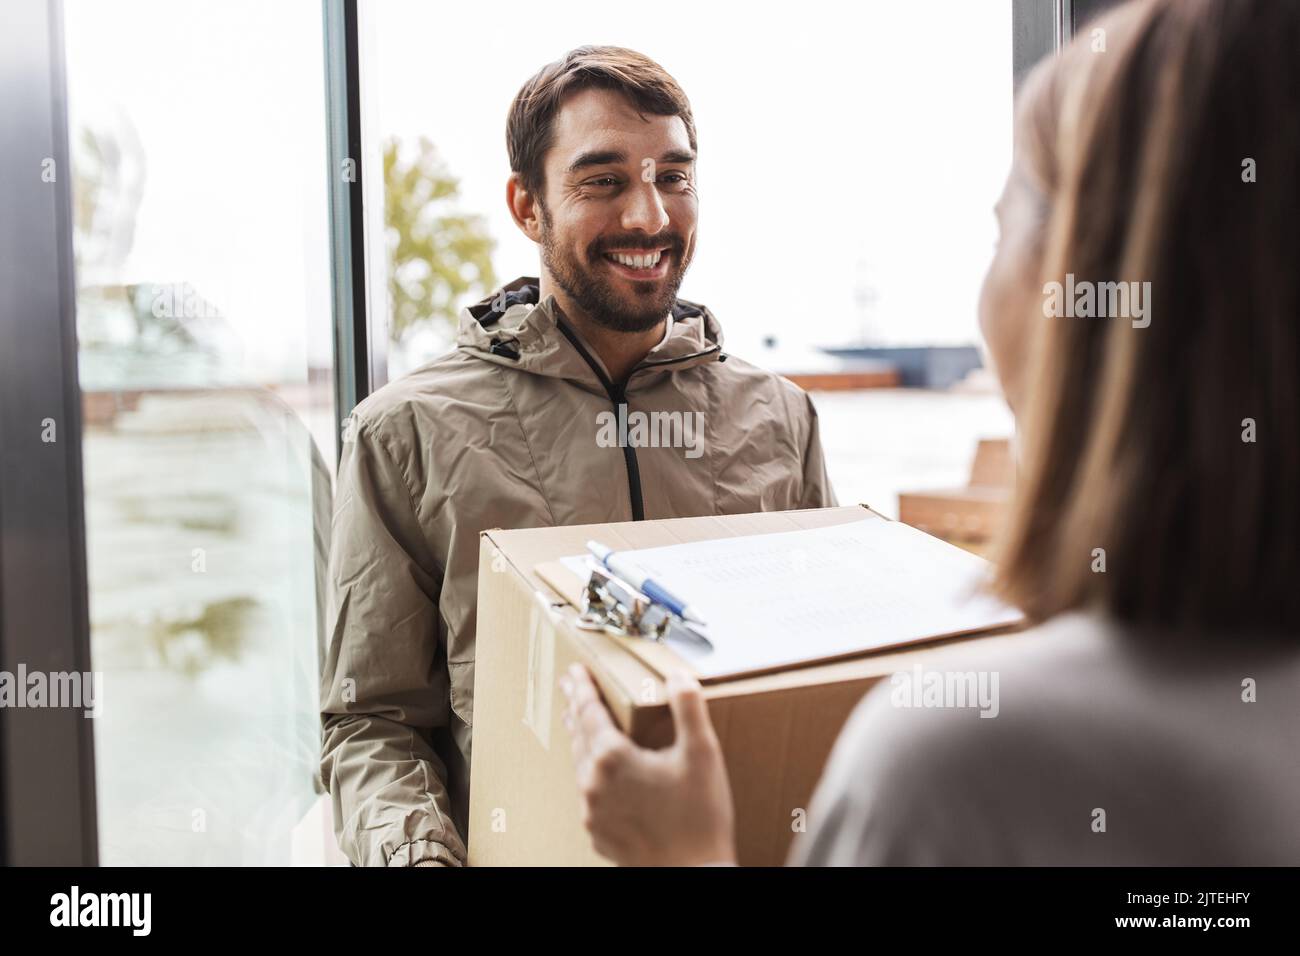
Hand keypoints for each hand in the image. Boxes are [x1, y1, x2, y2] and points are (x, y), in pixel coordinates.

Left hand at [560, 662, 736, 865]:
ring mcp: (593, 812)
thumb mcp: (702, 755)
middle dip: (576, 709)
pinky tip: (602, 775)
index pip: (590, 711)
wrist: (694, 876)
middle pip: (579, 737)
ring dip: (582, 742)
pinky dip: (593, 776)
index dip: (582, 687)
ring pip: (582, 767)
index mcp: (613, 759)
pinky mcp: (599, 833)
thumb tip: (678, 676)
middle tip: (570, 688)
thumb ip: (689, 709)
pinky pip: (590, 795)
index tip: (574, 671)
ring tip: (581, 725)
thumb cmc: (700, 819)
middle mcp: (593, 784)